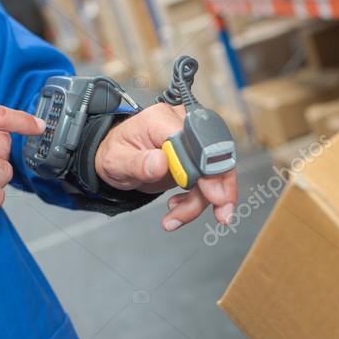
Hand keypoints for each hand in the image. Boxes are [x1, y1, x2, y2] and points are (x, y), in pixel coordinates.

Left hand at [94, 103, 237, 230]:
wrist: (118, 161)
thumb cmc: (116, 154)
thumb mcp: (117, 161)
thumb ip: (139, 163)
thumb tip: (160, 163)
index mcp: (161, 119)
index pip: (193, 141)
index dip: (207, 168)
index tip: (215, 194)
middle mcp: (181, 127)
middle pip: (213, 156)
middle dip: (220, 188)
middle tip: (223, 213)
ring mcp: (191, 144)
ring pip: (212, 176)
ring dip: (200, 203)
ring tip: (175, 219)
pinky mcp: (195, 161)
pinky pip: (206, 184)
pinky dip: (196, 202)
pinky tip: (177, 210)